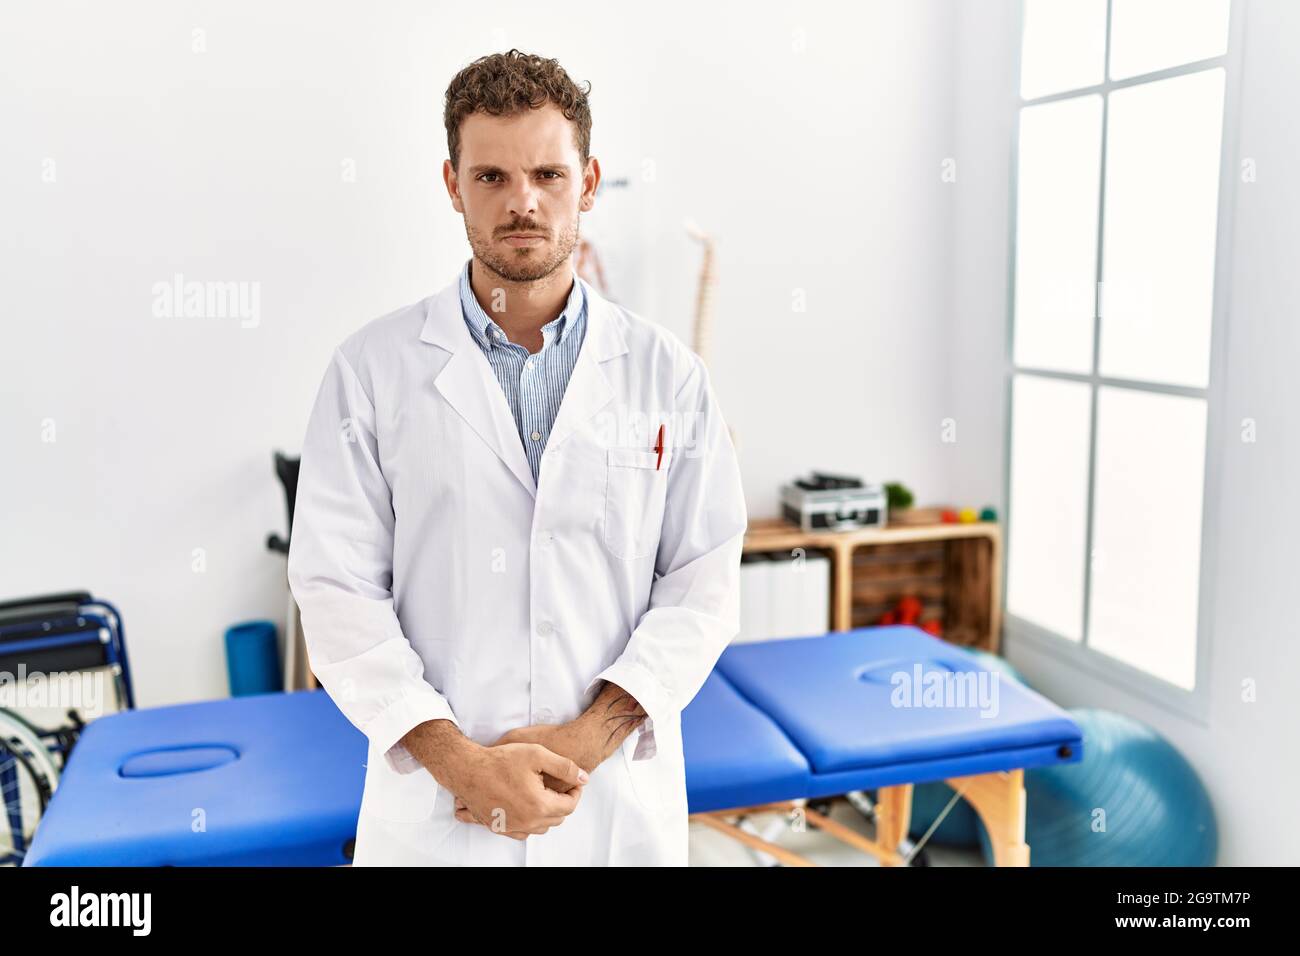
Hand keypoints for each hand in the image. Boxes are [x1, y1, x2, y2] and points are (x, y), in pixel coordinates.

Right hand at [449, 741, 587, 839]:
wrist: (467, 769)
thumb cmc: (500, 760)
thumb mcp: (537, 754)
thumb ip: (565, 767)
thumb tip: (584, 778)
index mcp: (539, 805)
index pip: (569, 806)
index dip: (576, 792)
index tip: (575, 781)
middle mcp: (527, 822)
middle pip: (557, 819)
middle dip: (562, 802)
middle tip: (559, 785)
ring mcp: (511, 827)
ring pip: (541, 827)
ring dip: (547, 812)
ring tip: (543, 792)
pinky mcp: (499, 828)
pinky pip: (522, 831)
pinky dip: (530, 820)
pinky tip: (527, 804)